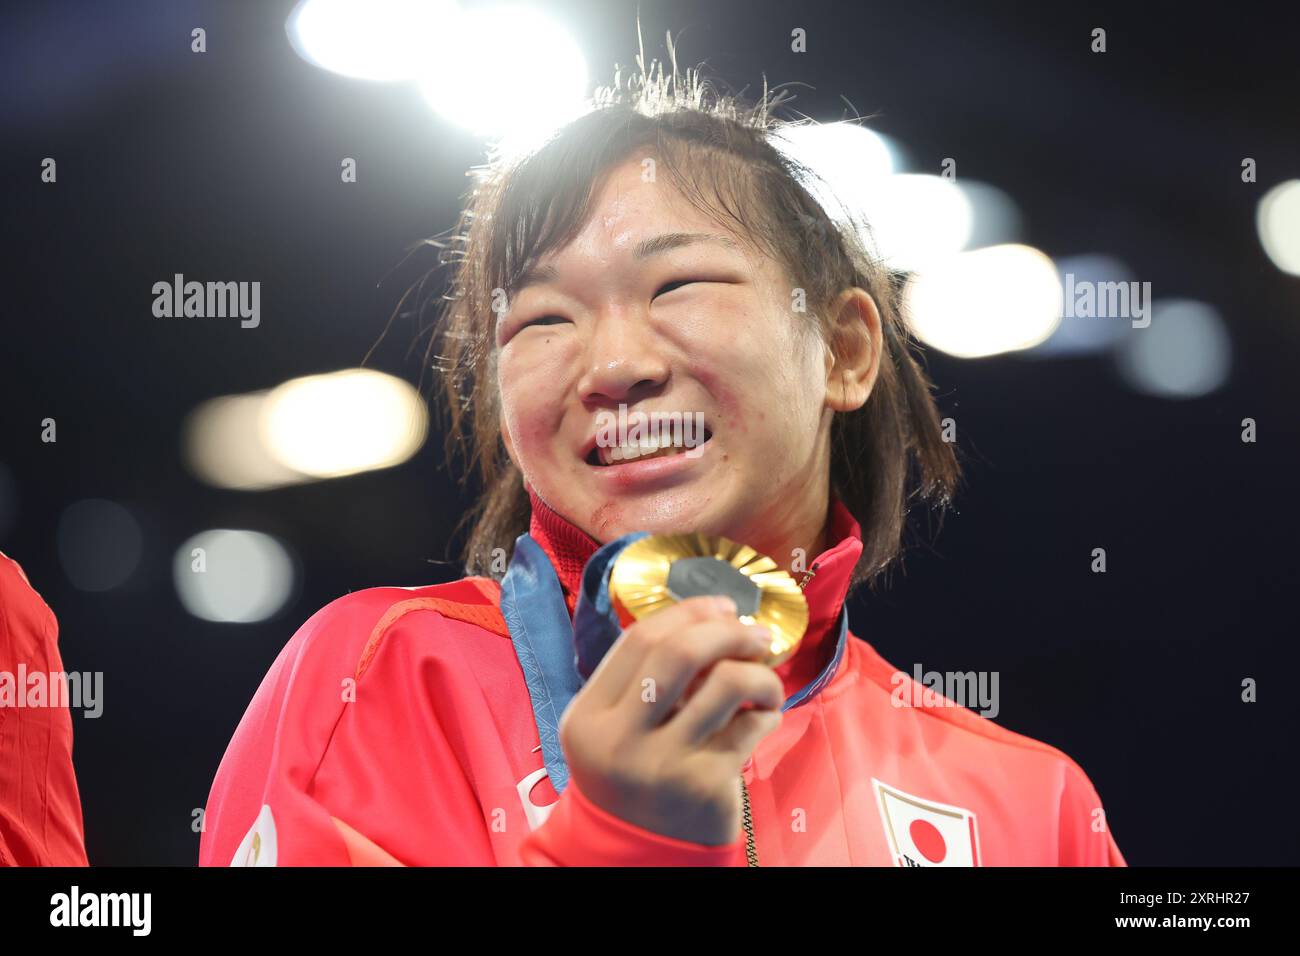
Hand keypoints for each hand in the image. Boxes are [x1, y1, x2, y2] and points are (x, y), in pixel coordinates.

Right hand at [557, 595, 783, 845]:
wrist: (638, 852)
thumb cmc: (635, 772)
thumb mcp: (616, 727)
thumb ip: (644, 678)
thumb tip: (710, 618)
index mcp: (589, 716)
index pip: (641, 639)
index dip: (689, 612)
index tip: (722, 606)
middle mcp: (619, 739)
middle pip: (680, 652)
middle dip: (727, 631)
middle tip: (756, 633)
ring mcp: (662, 764)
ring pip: (726, 683)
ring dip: (760, 672)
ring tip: (767, 681)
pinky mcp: (703, 785)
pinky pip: (750, 727)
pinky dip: (766, 713)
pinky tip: (762, 718)